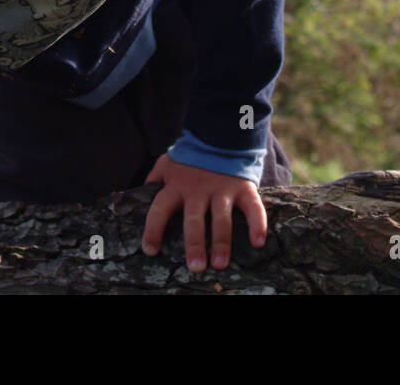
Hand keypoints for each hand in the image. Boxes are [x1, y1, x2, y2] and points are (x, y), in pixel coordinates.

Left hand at [140, 153, 266, 271]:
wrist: (221, 132)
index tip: (150, 250)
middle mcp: (198, 189)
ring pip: (221, 218)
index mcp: (177, 185)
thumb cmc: (191, 155)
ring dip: (221, 242)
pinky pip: (253, 207)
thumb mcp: (168, 162)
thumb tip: (141, 192)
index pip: (160, 208)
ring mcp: (222, 189)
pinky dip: (257, 224)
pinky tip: (258, 242)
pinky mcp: (243, 188)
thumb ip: (155, 177)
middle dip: (194, 244)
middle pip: (194, 219)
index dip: (153, 229)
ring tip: (220, 264)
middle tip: (196, 267)